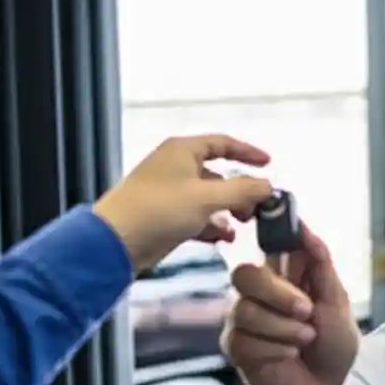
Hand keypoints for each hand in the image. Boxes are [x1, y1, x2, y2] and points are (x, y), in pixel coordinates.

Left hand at [93, 134, 272, 271]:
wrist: (115, 242)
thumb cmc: (160, 210)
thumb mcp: (208, 197)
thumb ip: (243, 190)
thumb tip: (268, 185)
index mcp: (183, 151)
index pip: (222, 143)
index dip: (248, 152)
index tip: (269, 164)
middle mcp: (175, 167)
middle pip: (218, 173)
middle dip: (241, 191)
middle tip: (257, 208)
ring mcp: (169, 192)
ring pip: (208, 197)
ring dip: (228, 210)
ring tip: (243, 225)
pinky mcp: (164, 216)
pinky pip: (196, 216)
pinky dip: (212, 225)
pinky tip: (223, 238)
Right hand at [221, 224, 359, 384]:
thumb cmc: (332, 345)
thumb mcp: (337, 303)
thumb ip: (321, 266)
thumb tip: (306, 229)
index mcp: (286, 274)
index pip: (270, 243)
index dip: (271, 233)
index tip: (281, 226)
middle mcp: (259, 292)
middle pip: (245, 274)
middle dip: (277, 293)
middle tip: (306, 310)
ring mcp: (243, 318)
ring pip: (245, 312)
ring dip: (284, 329)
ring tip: (304, 340)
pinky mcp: (235, 345)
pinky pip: (244, 341)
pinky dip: (276, 351)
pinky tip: (288, 356)